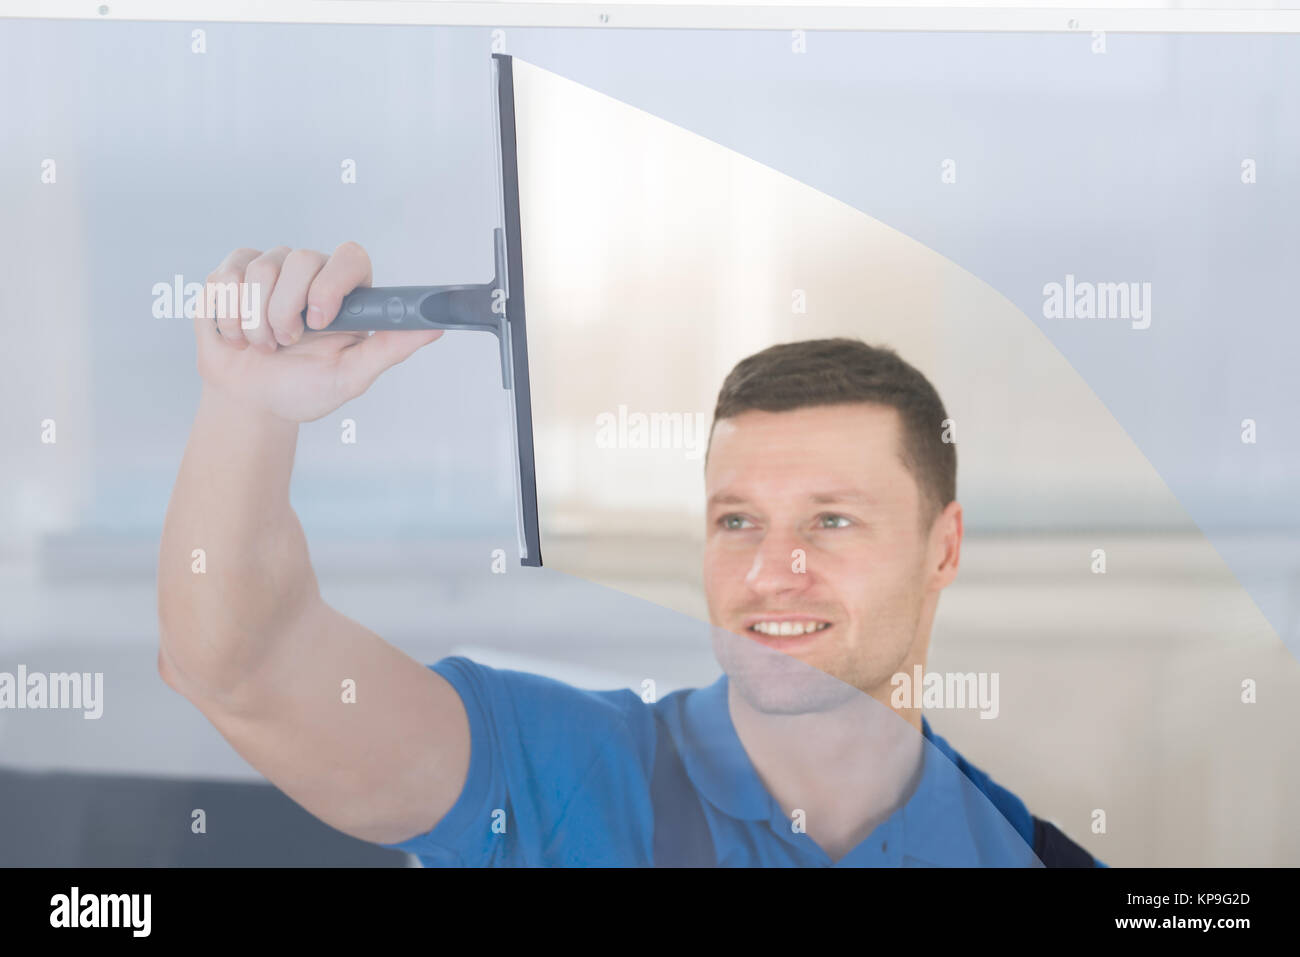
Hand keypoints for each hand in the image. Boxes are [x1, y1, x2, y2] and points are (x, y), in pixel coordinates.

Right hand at [192, 241, 442, 422]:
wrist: (252, 402)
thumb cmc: (304, 388)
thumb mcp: (351, 376)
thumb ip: (389, 349)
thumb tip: (434, 328)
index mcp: (345, 292)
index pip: (349, 256)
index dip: (331, 282)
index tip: (319, 319)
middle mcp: (310, 272)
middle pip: (298, 259)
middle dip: (285, 311)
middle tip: (287, 343)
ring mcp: (269, 269)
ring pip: (258, 269)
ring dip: (254, 321)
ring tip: (263, 346)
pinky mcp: (231, 275)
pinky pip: (224, 278)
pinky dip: (227, 316)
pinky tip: (237, 337)